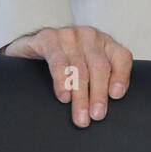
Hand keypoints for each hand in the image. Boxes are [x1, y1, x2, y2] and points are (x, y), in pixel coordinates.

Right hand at [2, 26, 132, 127]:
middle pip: (99, 66)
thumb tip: (113, 103)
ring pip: (79, 68)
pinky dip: (62, 81)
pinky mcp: (48, 38)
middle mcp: (90, 36)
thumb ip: (101, 81)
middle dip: (99, 94)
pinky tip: (64, 97)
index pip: (121, 57)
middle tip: (97, 116)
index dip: (121, 76)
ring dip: (80, 95)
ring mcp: (69, 35)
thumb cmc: (64, 62)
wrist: (29, 47)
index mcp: (105, 43)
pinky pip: (58, 61)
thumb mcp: (86, 68)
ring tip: (80, 116)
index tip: (116, 96)